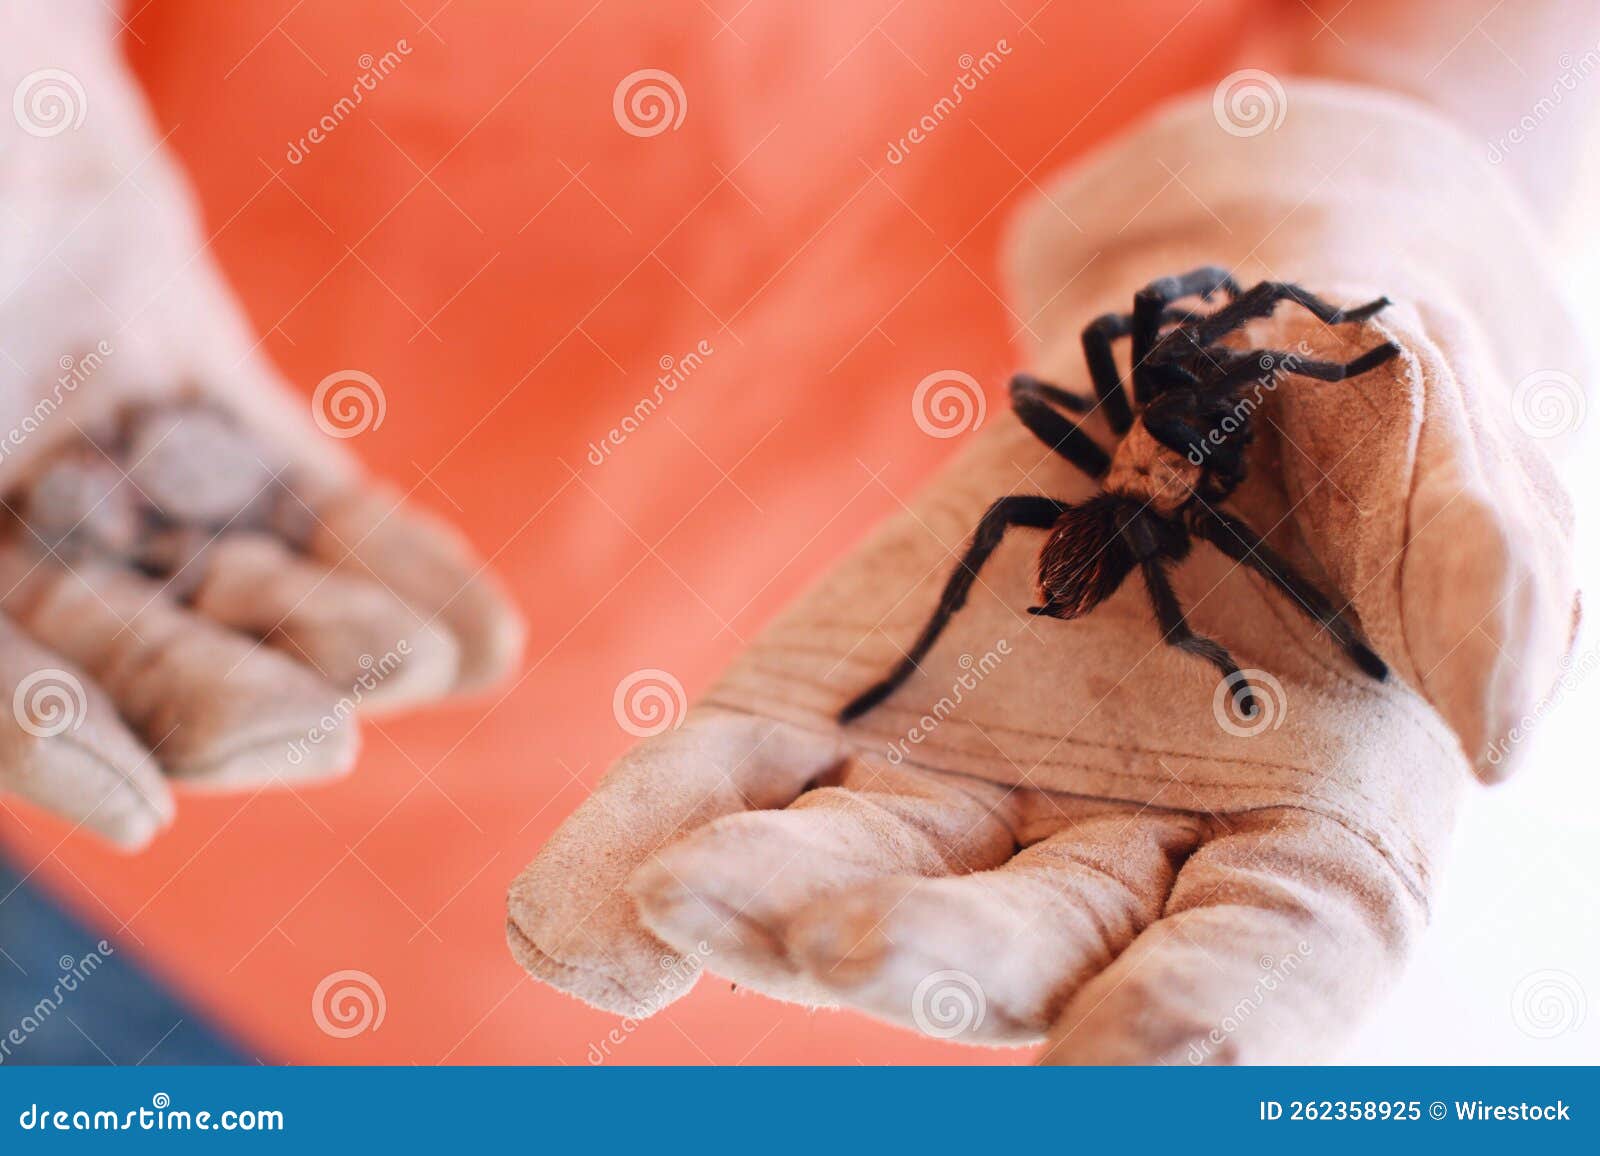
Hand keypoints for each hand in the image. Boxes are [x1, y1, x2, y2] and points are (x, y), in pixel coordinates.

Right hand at [0, 15, 520, 847]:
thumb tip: (1, 635)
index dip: (52, 747)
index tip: (139, 810)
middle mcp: (17, 527)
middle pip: (136, 649)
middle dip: (230, 697)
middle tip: (320, 735)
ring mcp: (129, 472)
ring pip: (241, 585)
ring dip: (340, 635)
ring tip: (436, 662)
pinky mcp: (219, 418)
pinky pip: (310, 507)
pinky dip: (394, 564)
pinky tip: (484, 632)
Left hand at [506, 83, 1580, 1060]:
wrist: (1208, 339)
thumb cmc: (1369, 413)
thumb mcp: (1469, 463)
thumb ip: (1490, 580)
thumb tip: (1502, 726)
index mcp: (1304, 839)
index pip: (1268, 968)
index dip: (1209, 1023)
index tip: (1135, 1058)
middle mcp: (1120, 852)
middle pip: (1034, 939)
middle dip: (947, 951)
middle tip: (856, 947)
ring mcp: (963, 785)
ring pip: (864, 871)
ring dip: (772, 906)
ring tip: (676, 907)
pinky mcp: (836, 706)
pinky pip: (741, 784)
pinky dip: (653, 840)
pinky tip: (571, 916)